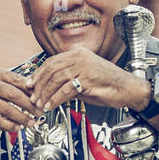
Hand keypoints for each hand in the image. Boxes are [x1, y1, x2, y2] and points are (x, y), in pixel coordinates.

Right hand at [0, 66, 38, 133]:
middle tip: (39, 112)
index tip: (40, 97)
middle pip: (13, 94)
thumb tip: (31, 86)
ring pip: (5, 109)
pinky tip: (16, 127)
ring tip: (30, 122)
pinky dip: (8, 125)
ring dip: (21, 117)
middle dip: (29, 105)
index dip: (30, 90)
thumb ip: (8, 82)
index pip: (16, 79)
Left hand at [29, 49, 146, 112]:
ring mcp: (84, 66)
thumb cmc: (107, 85)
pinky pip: (66, 89)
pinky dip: (56, 99)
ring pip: (56, 79)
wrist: (128, 89)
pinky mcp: (88, 79)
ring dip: (45, 93)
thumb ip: (67, 82)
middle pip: (51, 69)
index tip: (30, 84)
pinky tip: (51, 106)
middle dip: (39, 85)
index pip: (52, 61)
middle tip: (32, 97)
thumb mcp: (83, 80)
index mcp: (78, 53)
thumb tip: (49, 90)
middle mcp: (80, 57)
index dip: (38, 74)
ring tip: (40, 104)